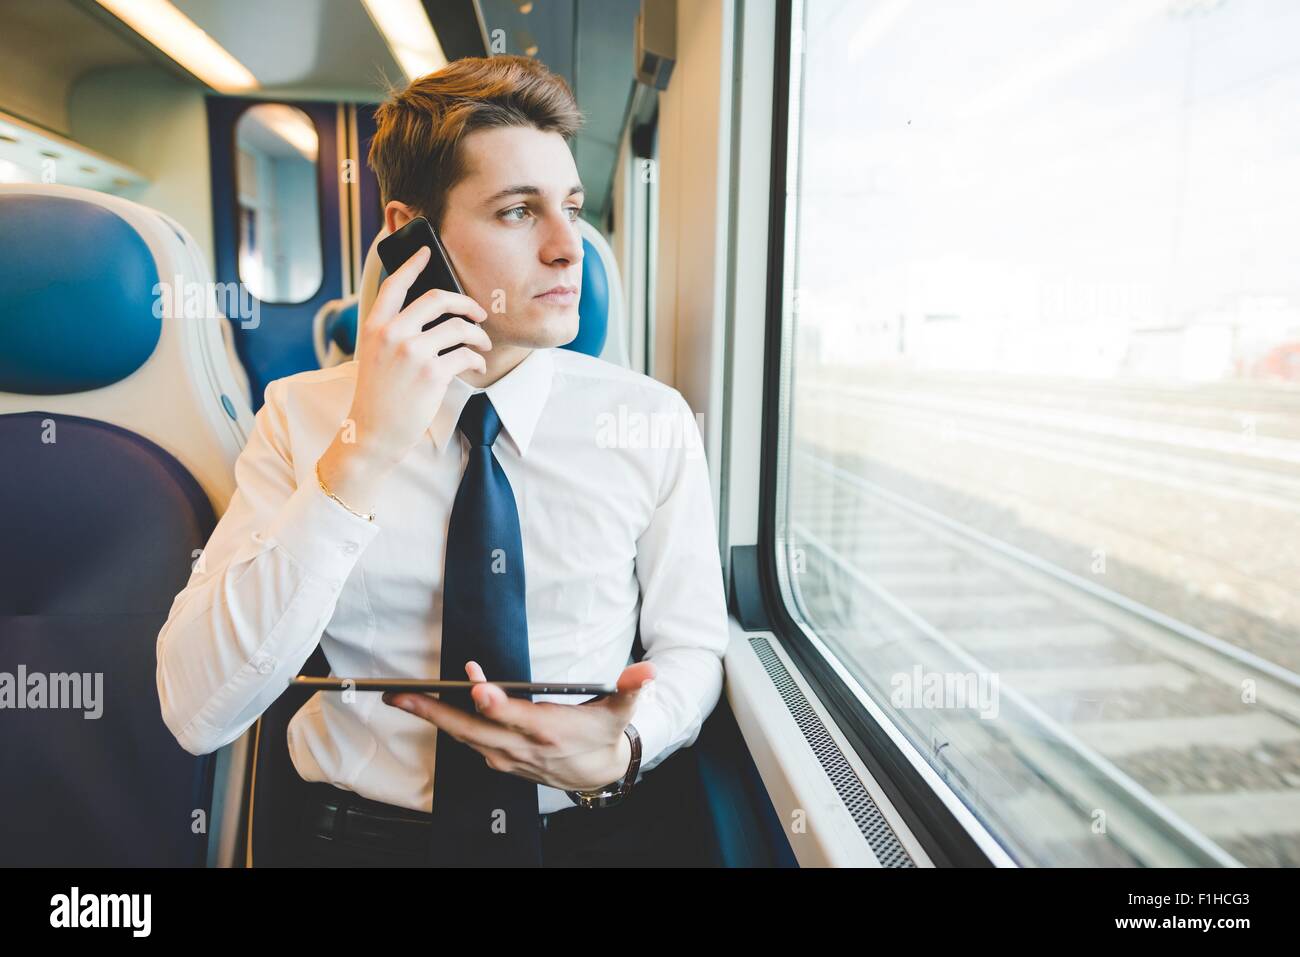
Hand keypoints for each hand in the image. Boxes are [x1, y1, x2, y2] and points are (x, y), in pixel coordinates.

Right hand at [318, 245, 492, 509]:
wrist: (371, 434)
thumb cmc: (377, 397)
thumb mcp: (374, 356)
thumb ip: (394, 331)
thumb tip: (430, 313)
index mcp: (374, 327)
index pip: (395, 285)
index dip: (413, 263)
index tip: (426, 250)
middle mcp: (391, 334)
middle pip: (437, 298)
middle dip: (465, 303)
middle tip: (478, 313)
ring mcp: (412, 353)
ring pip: (458, 327)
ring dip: (478, 335)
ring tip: (482, 345)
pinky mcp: (432, 373)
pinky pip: (466, 354)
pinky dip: (478, 359)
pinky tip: (478, 365)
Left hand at [382, 660, 654, 790]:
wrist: (597, 775)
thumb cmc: (602, 735)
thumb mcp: (621, 712)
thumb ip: (631, 688)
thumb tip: (648, 670)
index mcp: (548, 730)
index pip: (516, 717)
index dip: (496, 704)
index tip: (477, 686)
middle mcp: (521, 746)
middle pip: (472, 728)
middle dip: (436, 712)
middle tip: (403, 696)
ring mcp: (506, 756)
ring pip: (463, 736)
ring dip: (432, 717)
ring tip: (403, 698)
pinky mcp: (499, 760)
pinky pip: (468, 741)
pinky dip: (450, 723)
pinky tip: (434, 704)